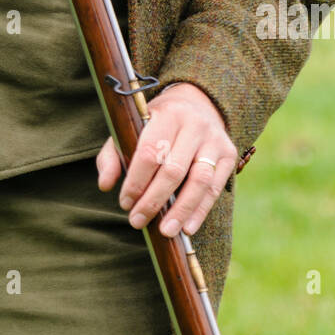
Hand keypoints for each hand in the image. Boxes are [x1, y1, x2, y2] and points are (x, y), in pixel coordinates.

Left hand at [96, 83, 237, 237]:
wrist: (196, 103)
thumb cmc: (156, 124)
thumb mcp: (131, 129)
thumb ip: (113, 155)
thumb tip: (105, 185)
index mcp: (166, 113)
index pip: (149, 152)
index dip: (136, 182)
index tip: (125, 203)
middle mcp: (193, 124)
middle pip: (174, 169)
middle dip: (154, 200)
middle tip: (137, 221)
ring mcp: (214, 139)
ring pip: (199, 181)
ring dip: (181, 210)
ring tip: (166, 231)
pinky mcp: (228, 153)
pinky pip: (215, 188)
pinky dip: (200, 210)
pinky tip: (187, 227)